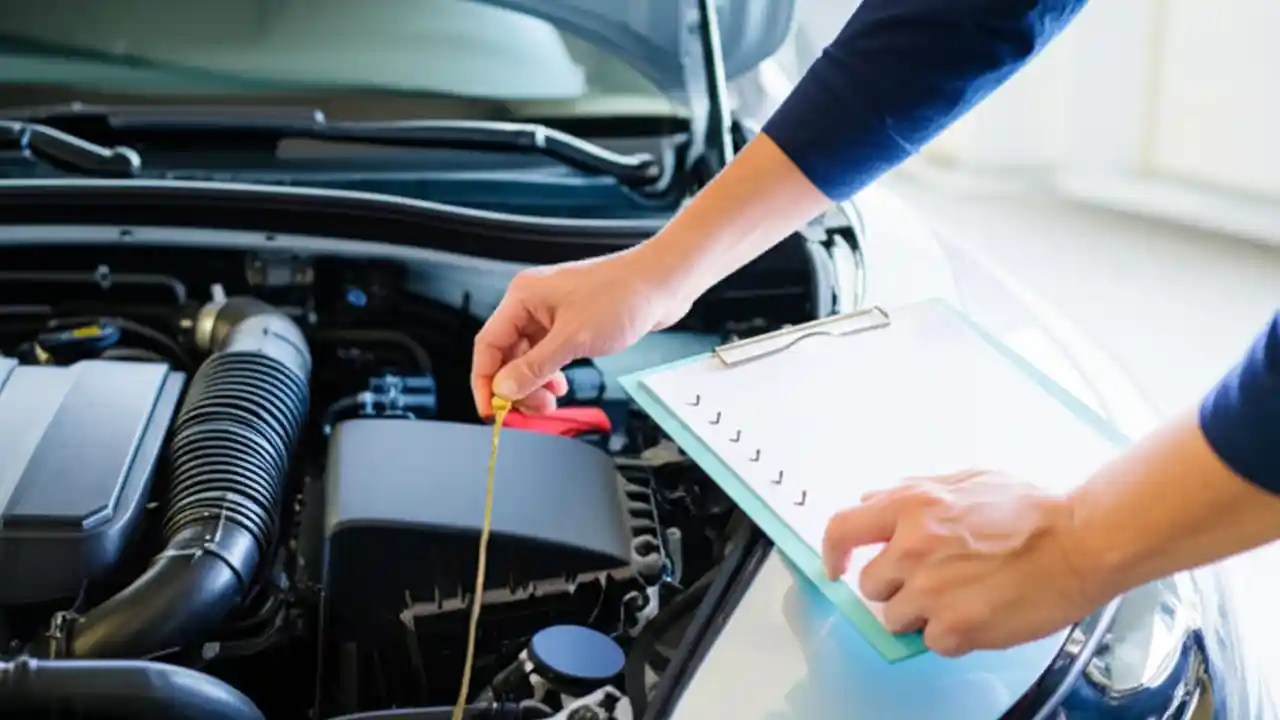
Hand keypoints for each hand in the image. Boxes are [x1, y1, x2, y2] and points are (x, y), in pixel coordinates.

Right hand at [470, 245, 692, 416]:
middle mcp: (532, 303)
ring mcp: (553, 312)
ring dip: (534, 383)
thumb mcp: (573, 340)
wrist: (663, 283)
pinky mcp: (572, 322)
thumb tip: (503, 390)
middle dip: (516, 387)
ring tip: (551, 402)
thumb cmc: (623, 296)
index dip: (485, 382)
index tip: (491, 412)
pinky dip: (550, 373)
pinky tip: (562, 385)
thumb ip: (534, 367)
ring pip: (528, 357)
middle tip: (536, 410)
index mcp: (523, 297)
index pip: (487, 345)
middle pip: (506, 354)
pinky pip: (548, 354)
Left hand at [821, 470, 1103, 656]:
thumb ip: (912, 491)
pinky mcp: (954, 627)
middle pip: (871, 584)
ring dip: (921, 613)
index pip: (841, 529)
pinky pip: (931, 641)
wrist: (1079, 542)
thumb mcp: (965, 480)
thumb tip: (872, 500)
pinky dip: (951, 634)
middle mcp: (912, 547)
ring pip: (896, 617)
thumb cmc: (1032, 511)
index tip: (838, 567)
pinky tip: (979, 611)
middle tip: (933, 579)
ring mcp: (930, 590)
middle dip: (895, 586)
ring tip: (962, 595)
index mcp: (910, 506)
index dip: (834, 553)